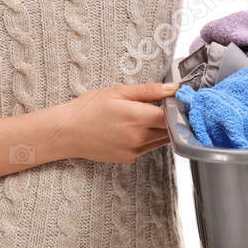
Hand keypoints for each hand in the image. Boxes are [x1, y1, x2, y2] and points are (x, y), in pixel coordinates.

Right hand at [47, 82, 176, 163]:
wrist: (68, 132)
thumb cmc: (89, 109)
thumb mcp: (119, 91)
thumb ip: (150, 91)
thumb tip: (174, 89)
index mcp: (138, 118)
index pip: (173, 116)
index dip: (178, 108)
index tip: (178, 101)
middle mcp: (139, 137)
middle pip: (170, 130)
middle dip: (171, 118)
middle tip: (163, 106)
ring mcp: (135, 150)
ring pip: (162, 140)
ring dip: (161, 129)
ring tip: (146, 116)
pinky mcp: (129, 158)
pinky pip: (148, 148)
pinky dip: (148, 138)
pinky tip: (134, 129)